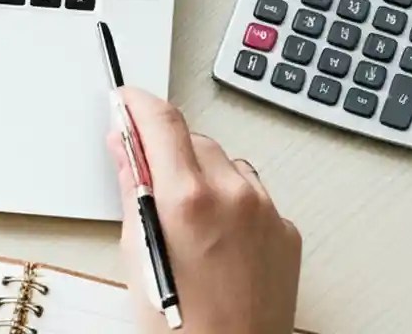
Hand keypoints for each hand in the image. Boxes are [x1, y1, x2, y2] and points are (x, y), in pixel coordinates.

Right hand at [108, 87, 301, 333]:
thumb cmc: (180, 328)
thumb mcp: (137, 255)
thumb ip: (133, 190)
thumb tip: (125, 149)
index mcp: (189, 199)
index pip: (161, 121)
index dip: (138, 104)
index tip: (125, 100)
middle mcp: (234, 195)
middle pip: (193, 140)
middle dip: (166, 148)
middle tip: (144, 174)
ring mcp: (266, 212)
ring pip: (226, 164)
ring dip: (201, 173)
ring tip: (183, 219)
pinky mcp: (286, 231)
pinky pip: (253, 194)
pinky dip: (231, 200)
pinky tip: (214, 237)